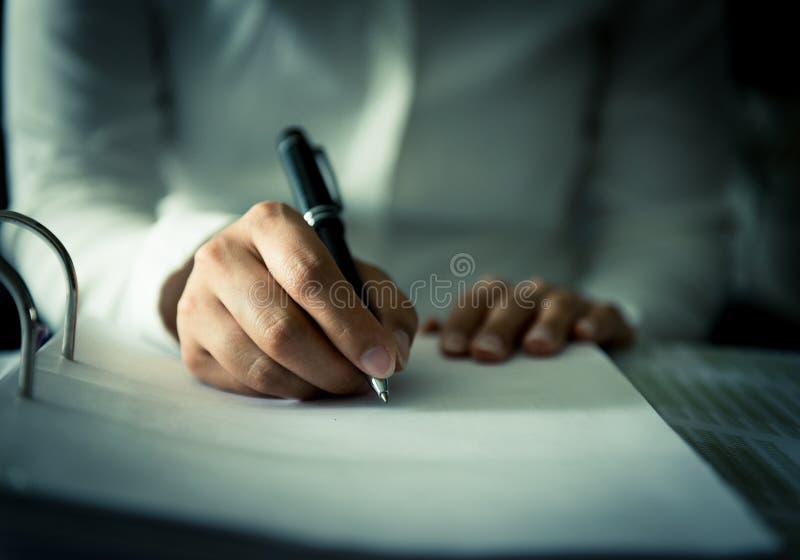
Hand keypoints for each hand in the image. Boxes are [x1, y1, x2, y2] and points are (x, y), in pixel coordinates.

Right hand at [160, 201, 417, 398]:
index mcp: (269, 224)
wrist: (240, 276)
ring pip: (262, 365)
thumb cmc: (305, 273)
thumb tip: (394, 352)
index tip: (383, 361)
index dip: (352, 327)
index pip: (310, 277)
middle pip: (283, 329)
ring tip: (338, 382)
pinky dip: (286, 392)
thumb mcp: (351, 270)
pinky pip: (245, 385)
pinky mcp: (190, 344)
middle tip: (364, 380)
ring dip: (313, 386)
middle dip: (335, 366)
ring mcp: (198, 301)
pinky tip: (304, 381)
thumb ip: (385, 303)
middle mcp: (223, 256)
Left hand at [422, 277, 632, 361]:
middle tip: (487, 354)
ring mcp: (570, 304)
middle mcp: (532, 296)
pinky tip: (585, 336)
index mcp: (498, 302)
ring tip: (537, 347)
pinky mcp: (607, 318)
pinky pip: (603, 313)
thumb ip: (460, 341)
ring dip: (546, 323)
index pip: (475, 303)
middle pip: (512, 301)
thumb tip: (426, 335)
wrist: (589, 362)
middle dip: (498, 326)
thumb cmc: (524, 357)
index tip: (451, 350)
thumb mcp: (492, 350)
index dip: (462, 322)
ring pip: (556, 303)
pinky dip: (595, 320)